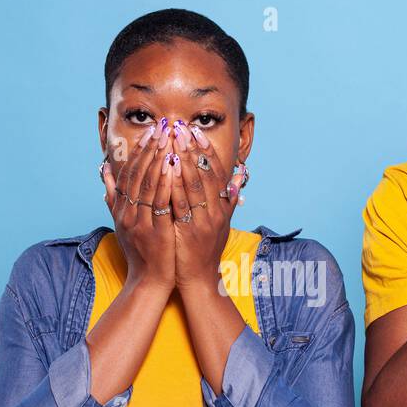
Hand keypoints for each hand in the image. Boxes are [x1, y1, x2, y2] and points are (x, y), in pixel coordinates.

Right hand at [100, 116, 177, 291]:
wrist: (148, 280)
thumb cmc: (140, 250)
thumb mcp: (121, 221)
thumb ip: (113, 195)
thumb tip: (103, 170)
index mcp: (121, 208)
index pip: (129, 172)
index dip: (139, 150)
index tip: (151, 131)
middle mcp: (127, 212)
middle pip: (138, 173)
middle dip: (151, 148)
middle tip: (162, 126)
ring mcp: (139, 221)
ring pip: (147, 184)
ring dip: (158, 158)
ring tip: (168, 138)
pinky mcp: (153, 231)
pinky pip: (158, 202)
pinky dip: (164, 182)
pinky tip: (172, 166)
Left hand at [169, 119, 245, 290]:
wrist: (199, 279)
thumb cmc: (207, 249)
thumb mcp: (223, 223)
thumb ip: (230, 199)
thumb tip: (240, 177)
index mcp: (222, 206)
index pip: (216, 172)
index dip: (206, 150)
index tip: (195, 131)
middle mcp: (215, 211)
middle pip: (205, 174)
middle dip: (192, 148)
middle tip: (180, 127)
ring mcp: (203, 221)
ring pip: (194, 186)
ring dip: (183, 161)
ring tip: (172, 140)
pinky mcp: (188, 231)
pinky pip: (181, 204)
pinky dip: (174, 186)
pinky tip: (166, 169)